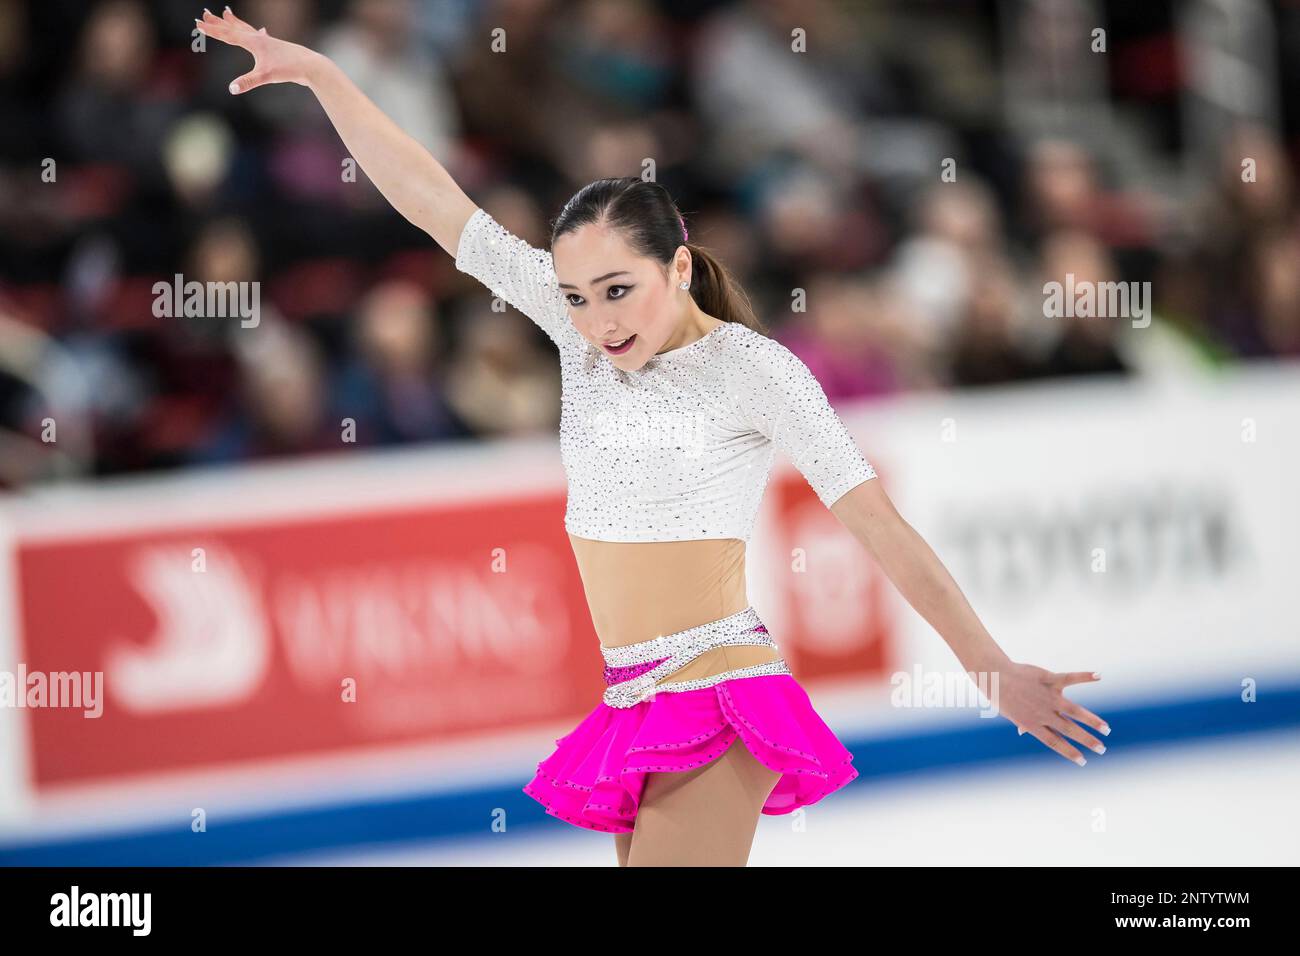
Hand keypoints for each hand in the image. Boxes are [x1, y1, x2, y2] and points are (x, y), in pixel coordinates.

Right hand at [195, 6, 324, 92]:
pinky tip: (261, 31)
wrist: (310, 66)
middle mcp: (259, 38)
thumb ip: (248, 82)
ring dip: (235, 22)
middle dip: (219, 22)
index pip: (228, 35)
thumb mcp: (266, 76)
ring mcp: (267, 42)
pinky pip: (260, 36)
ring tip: (226, 13)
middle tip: (204, 14)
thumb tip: (232, 89)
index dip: (212, 31)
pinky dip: (255, 32)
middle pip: (234, 28)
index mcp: (254, 42)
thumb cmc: (289, 69)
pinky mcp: (275, 48)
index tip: (198, 24)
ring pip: (247, 29)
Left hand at [992, 662, 1108, 764]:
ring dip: (1092, 720)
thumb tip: (1022, 733)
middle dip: (1087, 740)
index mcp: (1033, 725)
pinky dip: (1085, 676)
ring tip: (1106, 728)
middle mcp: (1043, 713)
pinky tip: (1099, 676)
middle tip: (1102, 749)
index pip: (1055, 742)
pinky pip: (1070, 678)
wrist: (995, 676)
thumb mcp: (1010, 714)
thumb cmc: (1001, 696)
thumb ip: (1022, 723)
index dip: (1069, 752)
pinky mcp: (1049, 679)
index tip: (1083, 761)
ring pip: (1075, 711)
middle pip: (1069, 730)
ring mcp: (1048, 696)